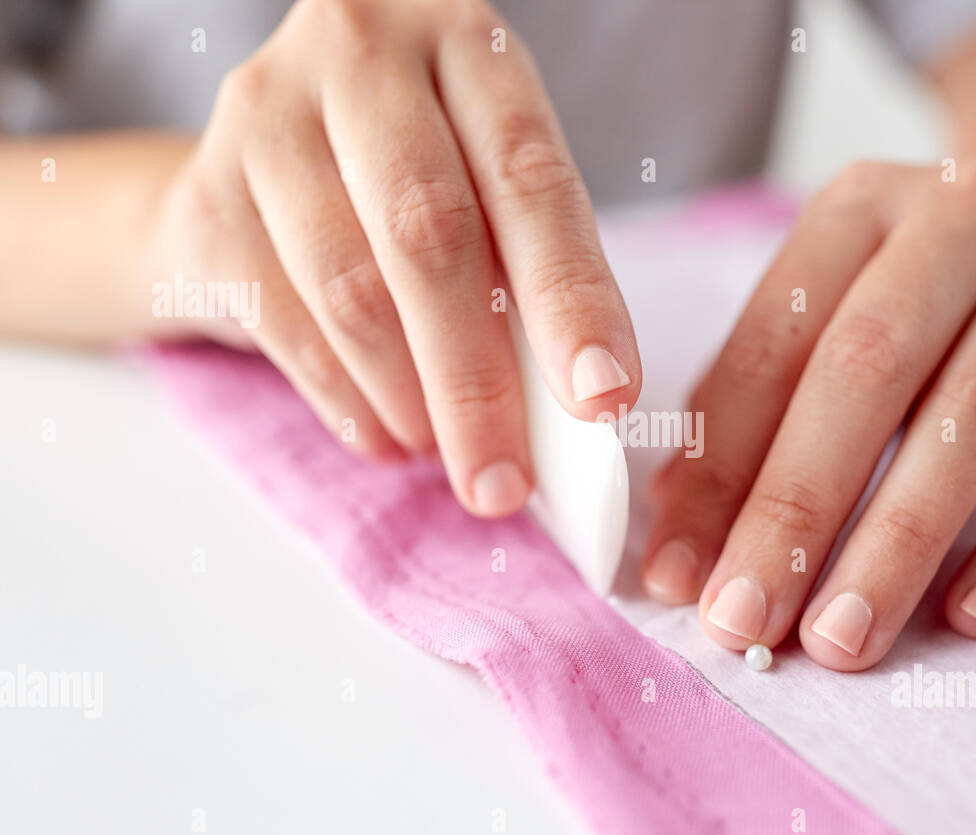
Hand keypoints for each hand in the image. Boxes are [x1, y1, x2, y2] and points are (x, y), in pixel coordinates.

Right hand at [149, 0, 638, 515]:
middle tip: (506, 480)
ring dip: (412, 403)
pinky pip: (284, 327)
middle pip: (426, 237)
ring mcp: (264, 117)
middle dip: (476, 382)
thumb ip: (532, 270)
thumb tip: (580, 402)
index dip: (570, 297)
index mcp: (460, 38)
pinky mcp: (205, 196)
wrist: (266, 154)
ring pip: (350, 292)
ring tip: (455, 457)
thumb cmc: (418, 173)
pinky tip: (391, 437)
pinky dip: (350, 404)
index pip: (527, 178)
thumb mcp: (490, 184)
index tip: (602, 397)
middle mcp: (355, 54)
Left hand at [641, 160, 975, 670]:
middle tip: (745, 619)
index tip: (675, 575)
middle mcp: (965, 216)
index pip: (773, 347)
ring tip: (842, 639)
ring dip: (900, 541)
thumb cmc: (922, 295)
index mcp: (860, 206)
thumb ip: (752, 413)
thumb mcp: (831, 312)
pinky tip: (969, 617)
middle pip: (867, 372)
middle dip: (795, 509)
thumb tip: (680, 544)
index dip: (717, 468)